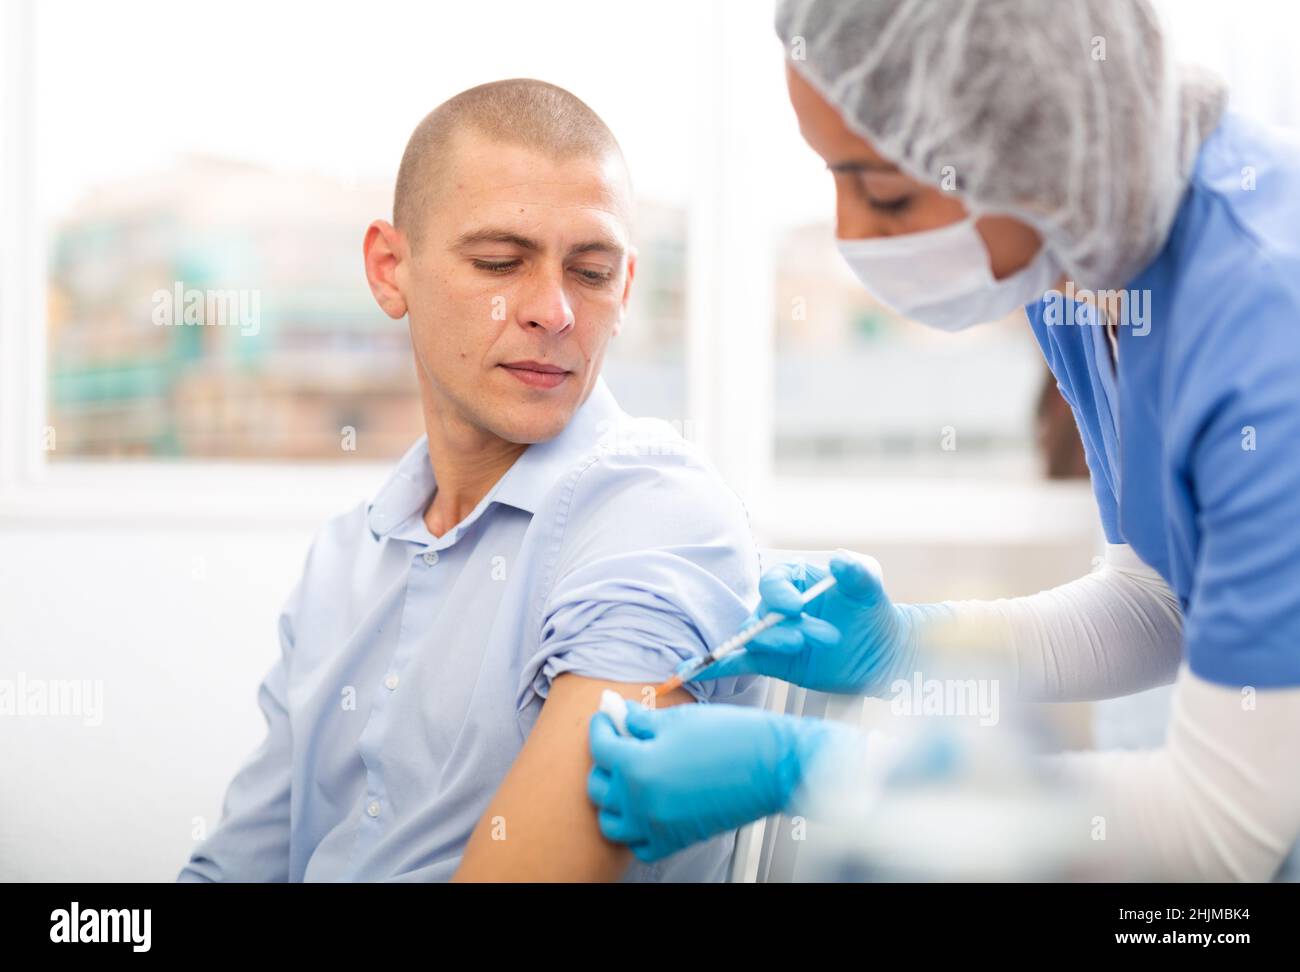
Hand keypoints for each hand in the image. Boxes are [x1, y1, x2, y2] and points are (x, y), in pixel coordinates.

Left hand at [587, 702, 839, 862]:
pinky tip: (646, 805)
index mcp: (637, 766)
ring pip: (611, 820)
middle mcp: (640, 801)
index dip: (602, 725)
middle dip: (604, 758)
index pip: (600, 745)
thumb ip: (641, 720)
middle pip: (598, 784)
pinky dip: (635, 828)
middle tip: (620, 740)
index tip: (607, 715)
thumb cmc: (732, 737)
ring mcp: (656, 825)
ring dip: (613, 797)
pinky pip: (638, 844)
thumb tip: (621, 715)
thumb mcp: (680, 719)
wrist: (774, 766)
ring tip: (628, 776)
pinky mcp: (676, 840)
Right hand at [691, 551, 916, 695]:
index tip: (797, 606)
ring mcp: (775, 635)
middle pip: (764, 612)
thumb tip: (841, 561)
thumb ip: (855, 574)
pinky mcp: (774, 662)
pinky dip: (719, 666)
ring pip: (756, 638)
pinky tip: (696, 671)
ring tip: (801, 647)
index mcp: (796, 582)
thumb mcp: (868, 591)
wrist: (883, 655)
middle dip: (784, 626)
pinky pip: (742, 662)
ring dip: (773, 643)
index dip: (779, 594)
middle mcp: (779, 607)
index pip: (774, 583)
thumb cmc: (873, 615)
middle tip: (819, 636)